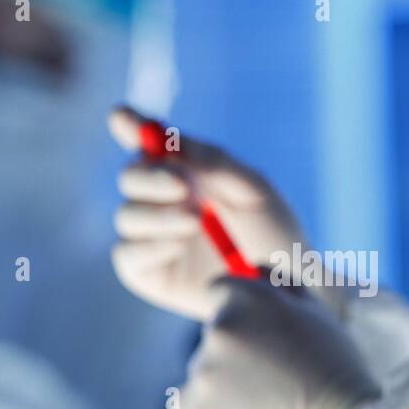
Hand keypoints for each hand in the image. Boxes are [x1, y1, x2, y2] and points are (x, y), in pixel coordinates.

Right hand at [108, 106, 304, 320]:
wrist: (287, 290)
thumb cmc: (275, 233)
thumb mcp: (254, 190)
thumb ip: (215, 161)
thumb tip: (170, 141)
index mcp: (185, 172)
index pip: (147, 143)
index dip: (130, 126)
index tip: (121, 118)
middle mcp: (162, 202)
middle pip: (130, 178)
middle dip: (151, 177)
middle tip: (184, 185)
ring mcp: (152, 238)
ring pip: (127, 216)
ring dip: (158, 215)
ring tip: (195, 222)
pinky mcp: (149, 275)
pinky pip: (127, 255)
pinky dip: (148, 246)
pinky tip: (179, 245)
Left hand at [173, 278, 380, 408]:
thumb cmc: (336, 371)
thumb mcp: (318, 314)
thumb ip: (282, 284)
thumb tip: (254, 267)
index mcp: (248, 297)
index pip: (219, 291)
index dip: (240, 312)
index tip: (260, 336)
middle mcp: (220, 328)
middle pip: (214, 333)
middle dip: (235, 349)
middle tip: (273, 378)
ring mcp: (203, 370)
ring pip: (204, 370)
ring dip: (224, 382)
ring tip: (266, 404)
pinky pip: (190, 403)